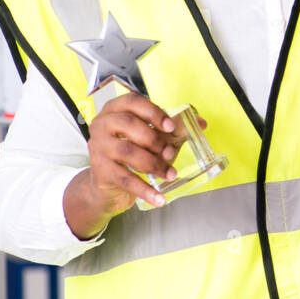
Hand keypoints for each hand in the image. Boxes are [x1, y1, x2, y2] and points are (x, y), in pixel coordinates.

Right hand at [65, 93, 205, 238]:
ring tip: (170, 174)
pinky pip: (125, 178)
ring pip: (128, 151)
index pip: (132, 101)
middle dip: (155, 139)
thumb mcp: (153, 138)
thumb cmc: (132, 154)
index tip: (171, 126)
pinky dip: (145, 189)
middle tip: (170, 153)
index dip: (153, 112)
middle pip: (128, 124)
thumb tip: (201, 123)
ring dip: (154, 164)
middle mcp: (102, 125)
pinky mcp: (99, 170)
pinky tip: (159, 198)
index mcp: (116, 110)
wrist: (108, 186)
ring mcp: (98, 147)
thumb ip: (174, 130)